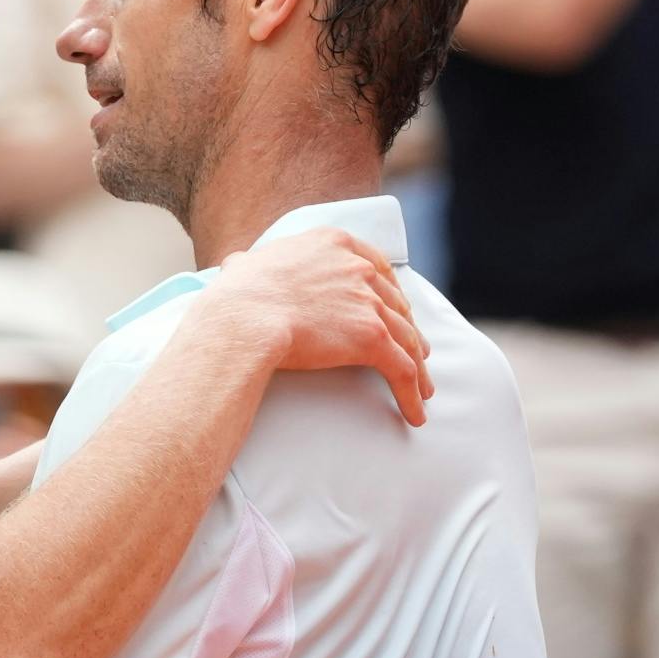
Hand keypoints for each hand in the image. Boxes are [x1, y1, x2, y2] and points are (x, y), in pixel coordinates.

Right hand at [204, 228, 431, 424]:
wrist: (244, 317)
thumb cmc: (237, 295)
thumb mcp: (246, 266)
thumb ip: (251, 264)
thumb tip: (236, 266)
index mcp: (332, 245)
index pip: (374, 265)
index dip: (389, 290)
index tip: (394, 306)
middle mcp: (357, 269)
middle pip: (395, 302)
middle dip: (407, 327)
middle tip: (416, 348)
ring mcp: (368, 302)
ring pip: (406, 338)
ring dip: (417, 366)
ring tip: (422, 388)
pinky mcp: (371, 337)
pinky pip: (401, 369)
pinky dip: (412, 392)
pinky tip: (416, 412)